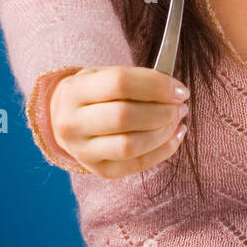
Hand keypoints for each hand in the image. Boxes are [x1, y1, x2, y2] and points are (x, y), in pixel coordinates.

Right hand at [48, 65, 189, 177]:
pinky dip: (163, 151)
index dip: (156, 86)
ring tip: (177, 121)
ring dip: (163, 133)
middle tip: (180, 106)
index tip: (180, 90)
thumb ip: (136, 79)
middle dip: (162, 111)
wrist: (65, 120)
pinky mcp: (99, 170)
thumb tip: (174, 90)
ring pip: (130, 145)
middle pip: (124, 117)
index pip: (119, 83)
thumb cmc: (93, 93)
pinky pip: (136, 165)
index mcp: (73, 91)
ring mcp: (83, 151)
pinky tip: (174, 137)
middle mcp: (71, 123)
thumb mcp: (103, 75)